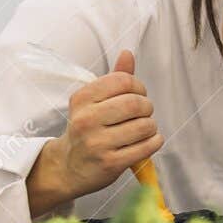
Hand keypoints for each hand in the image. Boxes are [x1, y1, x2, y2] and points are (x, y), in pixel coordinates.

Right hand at [27, 50, 163, 213]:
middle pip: (135, 103)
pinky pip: (146, 147)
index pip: (123, 81)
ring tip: (143, 129)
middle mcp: (86, 120)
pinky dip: (154, 142)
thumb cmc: (86, 130)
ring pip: (144, 125)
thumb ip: (113, 79)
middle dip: (147, 106)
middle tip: (144, 113)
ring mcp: (97, 143)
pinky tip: (147, 141)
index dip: (138, 86)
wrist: (68, 168)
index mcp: (82, 99)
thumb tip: (128, 54)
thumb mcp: (93, 102)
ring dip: (151, 126)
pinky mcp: (110, 163)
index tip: (137, 94)